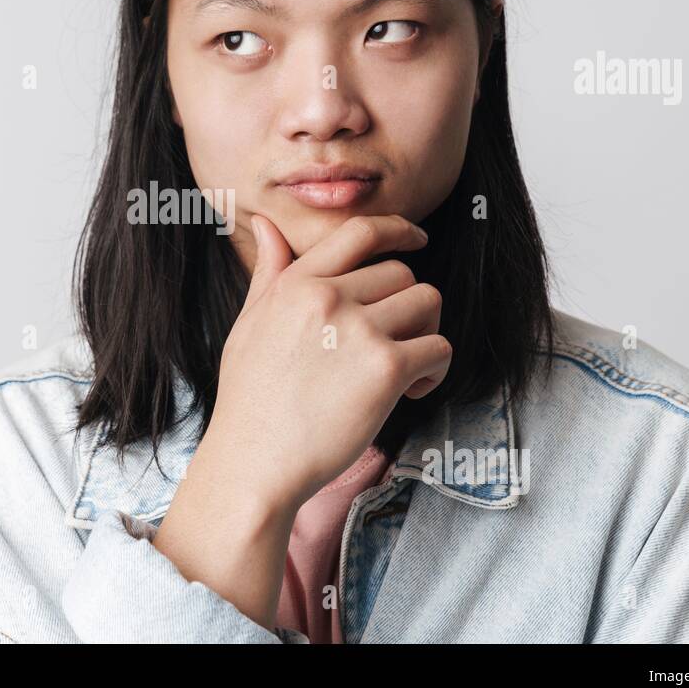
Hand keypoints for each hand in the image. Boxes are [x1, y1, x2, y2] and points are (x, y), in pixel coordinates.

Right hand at [203, 213, 450, 513]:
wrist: (253, 463)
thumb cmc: (250, 400)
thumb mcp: (249, 324)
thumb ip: (268, 272)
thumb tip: (266, 224)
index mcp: (297, 284)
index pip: (360, 232)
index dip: (398, 229)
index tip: (417, 239)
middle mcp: (328, 298)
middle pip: (401, 272)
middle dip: (407, 304)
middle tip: (395, 341)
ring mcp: (358, 330)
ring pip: (427, 302)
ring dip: (426, 332)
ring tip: (406, 367)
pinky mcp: (386, 368)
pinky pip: (439, 347)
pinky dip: (436, 369)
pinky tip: (411, 391)